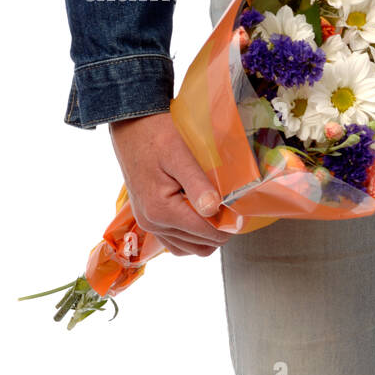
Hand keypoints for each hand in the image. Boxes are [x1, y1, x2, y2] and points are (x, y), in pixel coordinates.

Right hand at [108, 112, 229, 257]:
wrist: (132, 126)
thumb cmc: (157, 135)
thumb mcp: (180, 155)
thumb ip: (197, 185)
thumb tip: (213, 210)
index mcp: (161, 210)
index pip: (207, 233)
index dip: (229, 225)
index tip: (241, 210)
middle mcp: (152, 223)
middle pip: (201, 244)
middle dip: (220, 230)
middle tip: (232, 208)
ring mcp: (149, 224)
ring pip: (189, 248)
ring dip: (207, 235)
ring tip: (219, 212)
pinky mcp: (149, 219)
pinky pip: (176, 242)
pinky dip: (192, 236)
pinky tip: (202, 218)